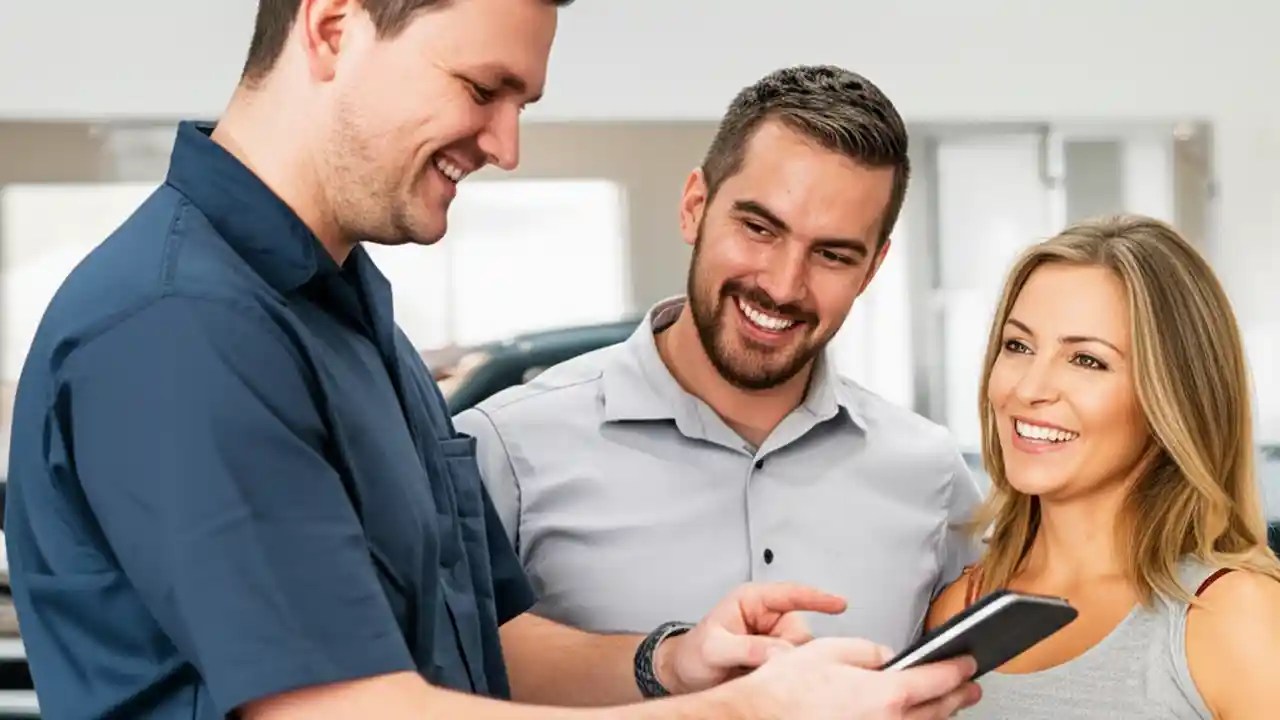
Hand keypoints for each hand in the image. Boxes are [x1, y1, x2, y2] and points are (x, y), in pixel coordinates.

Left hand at [656, 582, 846, 693]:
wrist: (686, 676)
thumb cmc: (694, 654)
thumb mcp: (713, 648)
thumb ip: (745, 647)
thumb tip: (779, 651)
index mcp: (752, 601)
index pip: (790, 594)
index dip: (816, 598)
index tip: (839, 603)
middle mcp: (768, 618)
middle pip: (800, 633)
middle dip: (790, 651)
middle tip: (764, 664)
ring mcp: (774, 640)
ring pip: (800, 654)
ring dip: (785, 667)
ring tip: (753, 671)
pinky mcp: (777, 660)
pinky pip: (794, 669)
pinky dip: (785, 677)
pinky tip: (764, 678)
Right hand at [739, 638, 981, 718]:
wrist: (758, 718)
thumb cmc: (784, 691)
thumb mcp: (828, 650)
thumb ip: (867, 650)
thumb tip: (886, 657)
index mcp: (883, 695)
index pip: (936, 680)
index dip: (957, 670)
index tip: (967, 665)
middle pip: (937, 710)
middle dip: (958, 696)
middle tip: (971, 688)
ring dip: (939, 715)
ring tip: (948, 705)